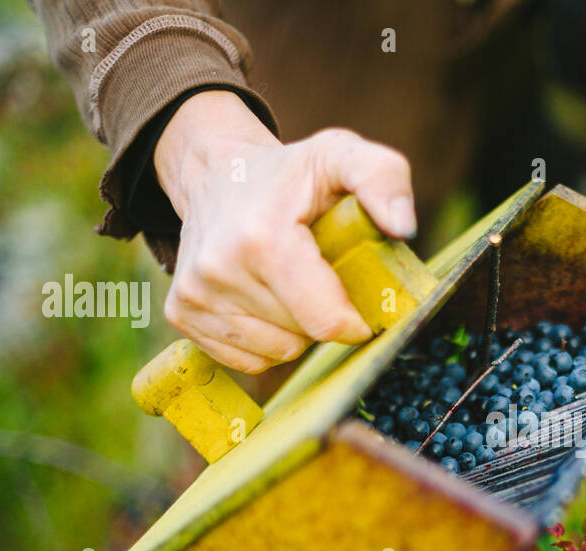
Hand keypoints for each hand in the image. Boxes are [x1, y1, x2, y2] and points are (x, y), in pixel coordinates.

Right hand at [154, 90, 417, 371]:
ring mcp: (194, 295)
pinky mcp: (182, 314)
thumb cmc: (290, 173)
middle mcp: (218, 270)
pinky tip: (263, 298)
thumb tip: (403, 227)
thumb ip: (384, 179)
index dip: (354, 320)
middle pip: (302, 338)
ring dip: (294, 329)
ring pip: (276, 353)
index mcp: (262, 238)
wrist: (216, 173)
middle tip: (318, 274)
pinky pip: (247, 360)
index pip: (324, 321)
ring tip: (289, 283)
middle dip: (322, 314)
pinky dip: (266, 339)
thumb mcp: (341, 156)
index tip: (359, 300)